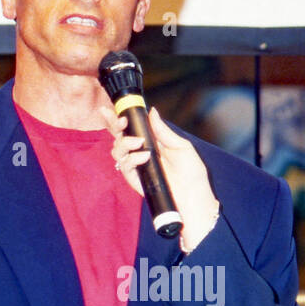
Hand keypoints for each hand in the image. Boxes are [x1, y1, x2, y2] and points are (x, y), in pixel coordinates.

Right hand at [102, 104, 220, 250]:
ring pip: (117, 151)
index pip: (131, 128)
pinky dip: (131, 159)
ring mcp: (137, 166)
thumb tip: (151, 111)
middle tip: (122, 122)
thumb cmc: (192, 173)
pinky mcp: (135, 179)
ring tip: (138, 143)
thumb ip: (163, 131)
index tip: (110, 108)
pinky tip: (144, 157)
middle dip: (115, 126)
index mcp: (152, 142)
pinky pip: (124, 167)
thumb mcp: (181, 146)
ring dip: (124, 143)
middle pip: (119, 137)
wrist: (194, 197)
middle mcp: (141, 152)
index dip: (118, 118)